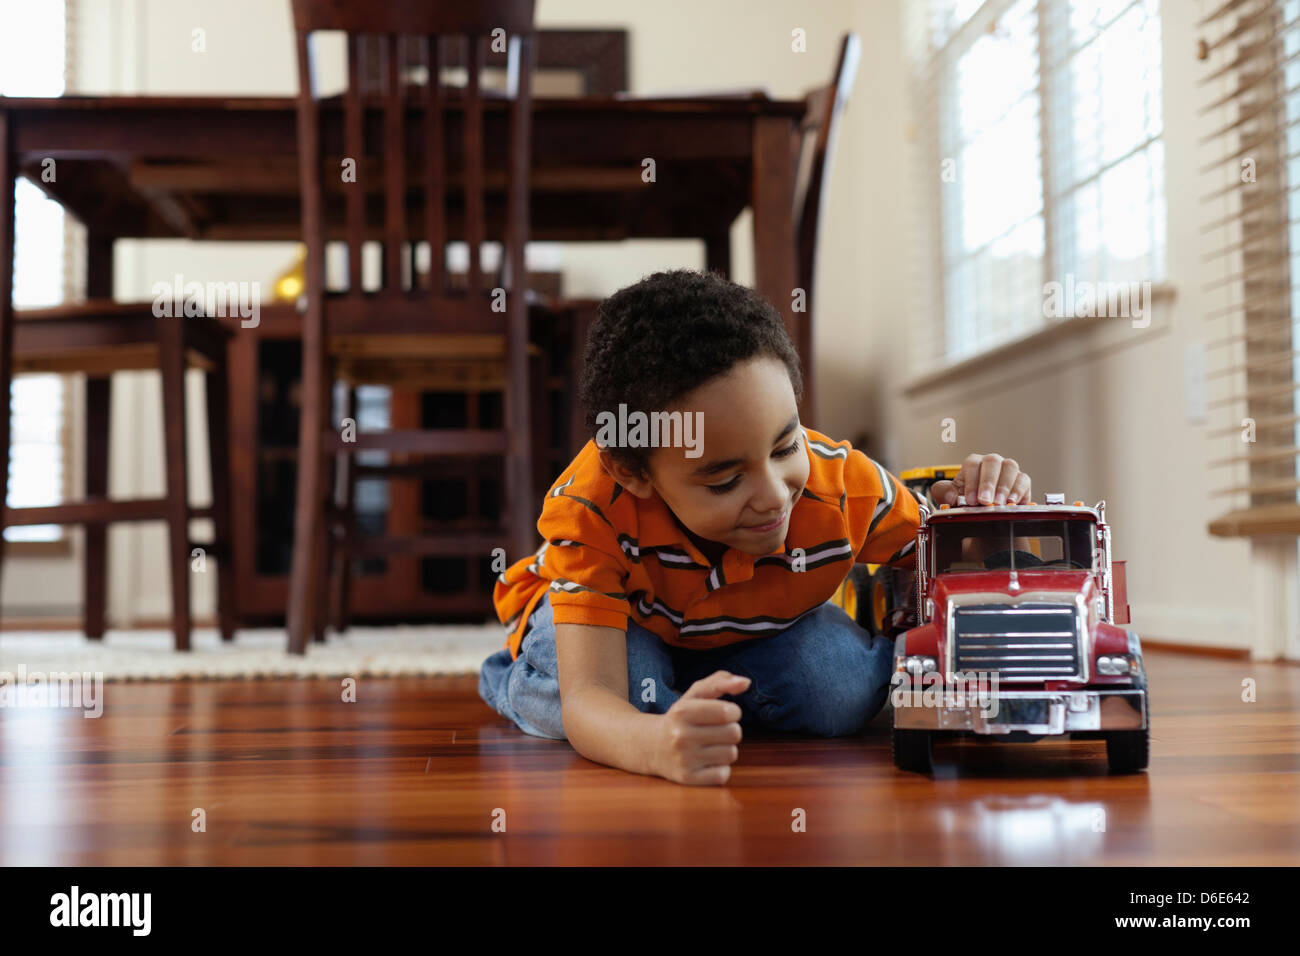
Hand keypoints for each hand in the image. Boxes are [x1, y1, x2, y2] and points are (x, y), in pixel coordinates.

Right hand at [654, 671, 748, 785]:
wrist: (650, 746)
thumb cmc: (681, 717)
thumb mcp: (695, 695)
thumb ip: (720, 681)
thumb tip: (746, 682)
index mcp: (682, 712)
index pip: (727, 712)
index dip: (733, 712)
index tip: (724, 713)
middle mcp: (681, 736)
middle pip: (734, 733)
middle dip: (730, 730)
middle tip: (716, 730)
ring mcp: (683, 759)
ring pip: (731, 754)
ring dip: (726, 749)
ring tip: (710, 745)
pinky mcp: (687, 779)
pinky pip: (723, 774)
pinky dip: (720, 768)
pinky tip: (706, 761)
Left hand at [930, 453, 1030, 507]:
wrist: (982, 509)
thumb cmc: (966, 499)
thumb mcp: (951, 497)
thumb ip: (945, 494)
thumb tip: (949, 494)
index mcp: (973, 464)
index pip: (972, 465)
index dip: (971, 482)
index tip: (970, 500)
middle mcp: (991, 462)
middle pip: (992, 462)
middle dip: (988, 483)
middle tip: (985, 501)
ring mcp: (1007, 470)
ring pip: (1010, 467)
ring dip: (1004, 486)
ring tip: (998, 503)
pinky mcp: (1021, 480)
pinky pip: (1023, 480)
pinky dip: (1019, 491)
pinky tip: (1012, 502)